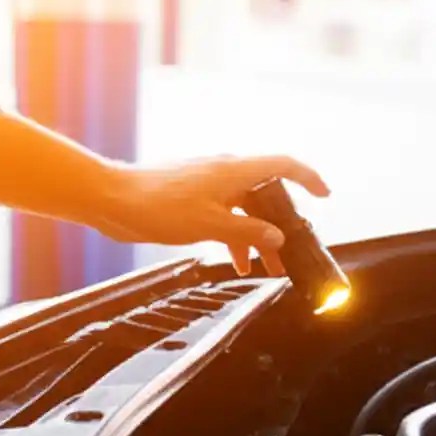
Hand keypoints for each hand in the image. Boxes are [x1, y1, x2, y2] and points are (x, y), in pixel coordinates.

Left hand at [95, 155, 329, 275]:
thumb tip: (276, 239)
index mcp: (234, 171)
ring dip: (258, 237)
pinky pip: (226, 214)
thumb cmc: (157, 205)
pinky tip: (236, 261)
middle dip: (282, 225)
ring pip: (246, 210)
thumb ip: (248, 232)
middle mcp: (225, 172)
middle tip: (293, 252)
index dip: (308, 178)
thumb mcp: (210, 225)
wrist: (111, 199)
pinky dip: (236, 236)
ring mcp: (209, 183)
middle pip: (266, 195)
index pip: (283, 166)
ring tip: (267, 269)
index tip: (324, 195)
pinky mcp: (194, 196)